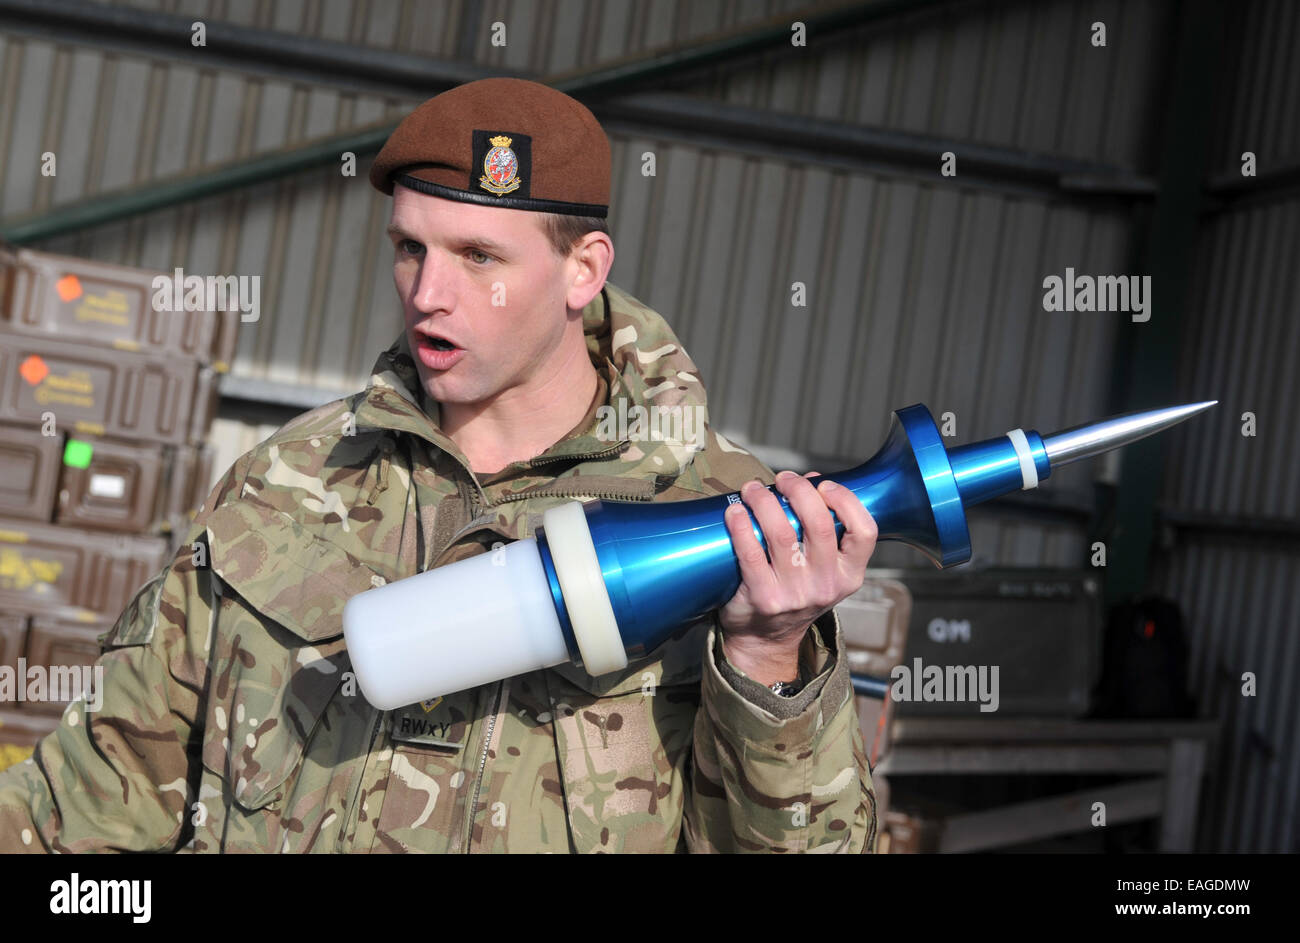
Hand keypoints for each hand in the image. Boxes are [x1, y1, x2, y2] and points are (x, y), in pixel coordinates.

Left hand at [718, 471, 877, 684]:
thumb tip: (810, 481)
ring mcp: (795, 593)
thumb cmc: (795, 592)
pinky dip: (741, 526)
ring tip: (753, 489)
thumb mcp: (822, 567)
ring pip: (782, 533)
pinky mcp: (763, 597)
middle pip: (819, 524)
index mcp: (849, 574)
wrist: (765, 639)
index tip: (824, 485)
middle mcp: (826, 585)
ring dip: (765, 501)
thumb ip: (822, 526)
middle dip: (798, 491)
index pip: (865, 532)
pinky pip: (750, 552)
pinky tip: (734, 511)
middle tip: (783, 479)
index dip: (846, 501)